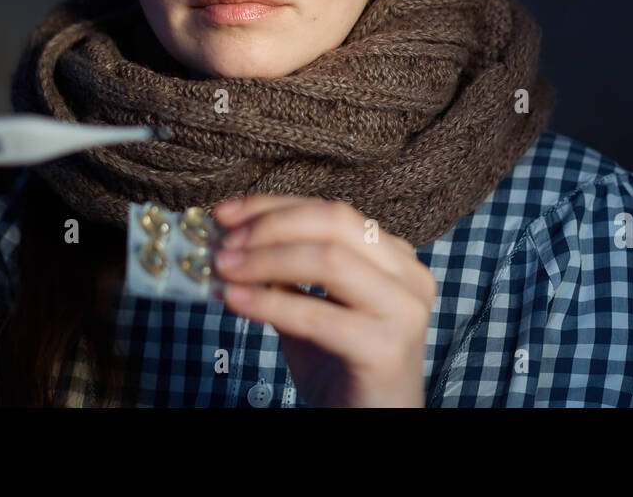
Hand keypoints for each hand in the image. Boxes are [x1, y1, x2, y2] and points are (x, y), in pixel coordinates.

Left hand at [211, 196, 436, 407]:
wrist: (373, 425)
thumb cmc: (341, 366)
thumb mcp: (311, 307)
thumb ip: (286, 272)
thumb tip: (232, 238)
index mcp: (394, 257)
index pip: (331, 211)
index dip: (274, 206)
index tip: (225, 212)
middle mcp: (409, 275)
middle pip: (334, 222)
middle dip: (270, 226)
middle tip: (224, 243)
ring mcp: (404, 310)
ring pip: (328, 259)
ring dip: (266, 260)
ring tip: (224, 270)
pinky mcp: (387, 348)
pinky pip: (318, 315)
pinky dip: (270, 303)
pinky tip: (235, 302)